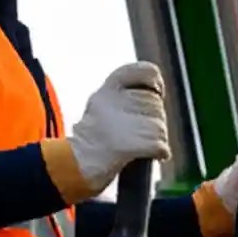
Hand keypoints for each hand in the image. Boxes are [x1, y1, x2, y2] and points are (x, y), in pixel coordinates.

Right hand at [65, 61, 171, 198]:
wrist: (76, 165)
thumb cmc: (91, 139)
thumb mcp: (99, 105)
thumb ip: (123, 95)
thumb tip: (155, 92)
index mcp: (108, 90)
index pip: (142, 71)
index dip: (153, 79)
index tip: (157, 90)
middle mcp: (115, 103)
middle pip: (154, 103)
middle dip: (154, 119)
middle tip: (141, 131)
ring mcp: (124, 124)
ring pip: (160, 125)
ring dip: (157, 137)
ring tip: (141, 145)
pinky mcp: (133, 144)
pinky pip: (161, 145)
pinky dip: (160, 152)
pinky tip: (151, 155)